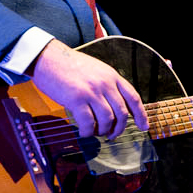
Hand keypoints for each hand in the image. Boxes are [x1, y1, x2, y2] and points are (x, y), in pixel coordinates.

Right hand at [28, 39, 148, 138]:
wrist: (48, 57)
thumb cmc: (69, 65)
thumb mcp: (96, 69)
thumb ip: (107, 85)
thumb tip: (114, 107)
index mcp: (112, 76)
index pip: (133, 97)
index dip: (141, 115)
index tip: (144, 127)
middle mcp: (105, 83)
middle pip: (122, 113)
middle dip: (118, 128)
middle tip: (111, 135)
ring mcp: (92, 91)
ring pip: (107, 120)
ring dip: (102, 131)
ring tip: (95, 132)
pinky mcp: (76, 99)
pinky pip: (88, 123)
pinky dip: (87, 132)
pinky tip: (83, 132)